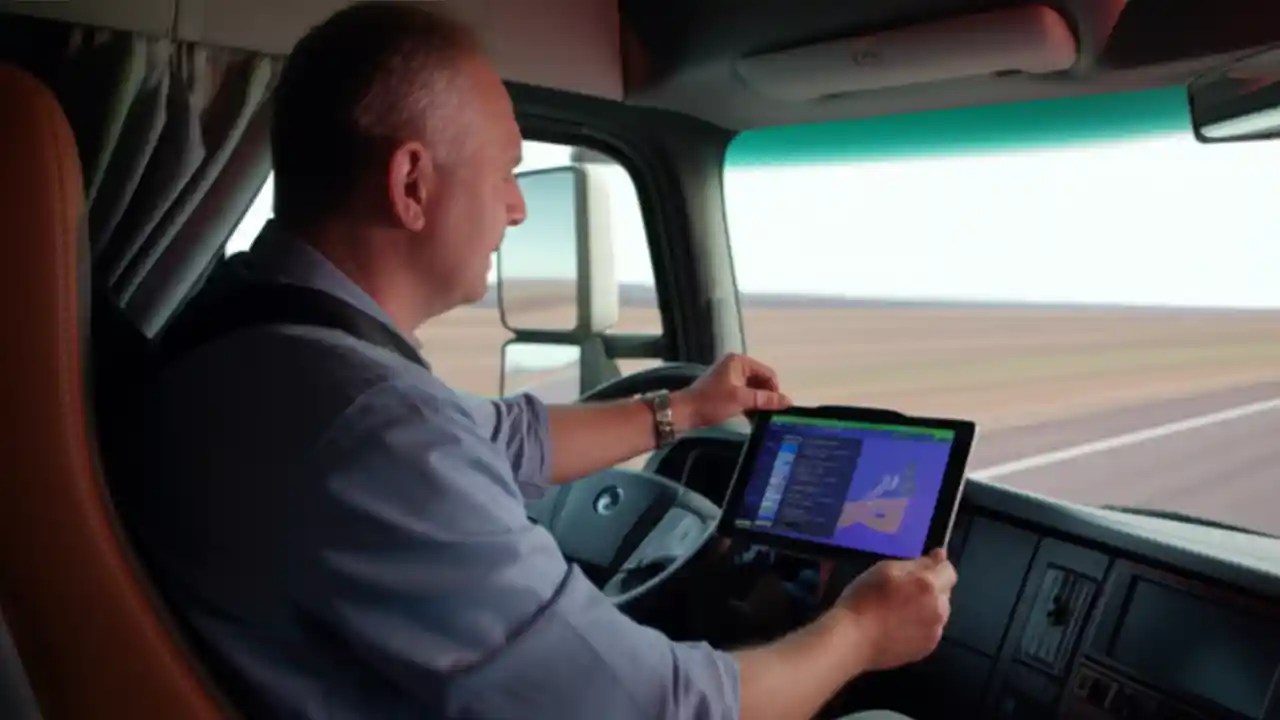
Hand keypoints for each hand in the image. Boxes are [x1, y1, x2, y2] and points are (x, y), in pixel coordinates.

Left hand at [671, 353, 791, 429]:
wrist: (686, 412)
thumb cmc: (712, 402)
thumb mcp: (742, 399)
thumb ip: (766, 399)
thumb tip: (788, 401)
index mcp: (740, 361)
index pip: (768, 373)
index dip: (775, 390)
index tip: (777, 407)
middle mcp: (736, 365)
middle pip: (761, 380)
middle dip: (766, 396)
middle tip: (769, 413)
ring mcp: (729, 376)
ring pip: (753, 388)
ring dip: (758, 401)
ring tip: (761, 416)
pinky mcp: (725, 388)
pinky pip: (744, 393)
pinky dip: (749, 403)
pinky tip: (751, 415)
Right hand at [833, 549, 956, 671]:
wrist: (853, 639)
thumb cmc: (864, 598)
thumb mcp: (885, 569)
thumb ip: (918, 563)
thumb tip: (941, 555)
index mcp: (929, 586)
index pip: (949, 571)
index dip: (935, 568)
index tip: (919, 570)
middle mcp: (939, 609)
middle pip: (944, 593)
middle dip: (930, 589)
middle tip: (902, 592)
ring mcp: (934, 632)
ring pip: (938, 613)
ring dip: (926, 609)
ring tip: (898, 613)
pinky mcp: (927, 649)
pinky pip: (930, 631)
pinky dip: (920, 627)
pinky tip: (898, 628)